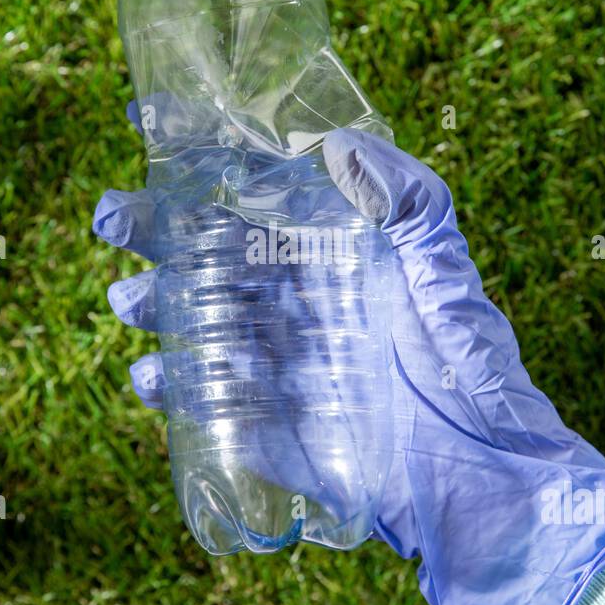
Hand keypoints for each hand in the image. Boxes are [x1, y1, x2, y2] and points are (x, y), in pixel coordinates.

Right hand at [94, 120, 604, 604]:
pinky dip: (175, 391)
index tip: (151, 123)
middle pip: (212, 263)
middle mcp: (299, 310)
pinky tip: (152, 375)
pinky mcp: (274, 435)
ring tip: (131, 300)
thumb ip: (408, 201)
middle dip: (158, 237)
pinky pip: (211, 407)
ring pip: (201, 329)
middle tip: (113, 219)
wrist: (492, 481)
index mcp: (332, 261)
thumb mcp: (444, 272)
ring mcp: (281, 372)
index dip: (203, 164)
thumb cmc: (474, 369)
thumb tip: (339, 142)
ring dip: (159, 310)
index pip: (256, 202)